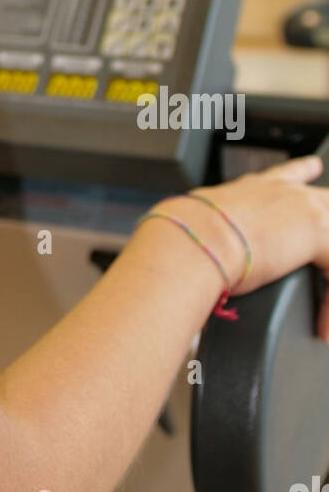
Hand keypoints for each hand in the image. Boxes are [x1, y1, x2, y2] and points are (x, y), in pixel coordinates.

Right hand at [182, 156, 328, 339]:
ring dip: (328, 275)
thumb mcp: (198, 230)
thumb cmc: (186, 237)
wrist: (194, 238)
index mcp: (251, 190)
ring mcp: (303, 204)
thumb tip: (178, 254)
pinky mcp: (318, 228)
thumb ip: (204, 236)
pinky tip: (321, 324)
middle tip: (325, 225)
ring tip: (323, 312)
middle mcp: (280, 191)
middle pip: (322, 199)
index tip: (312, 166)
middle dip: (326, 214)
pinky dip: (327, 302)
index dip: (300, 172)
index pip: (283, 175)